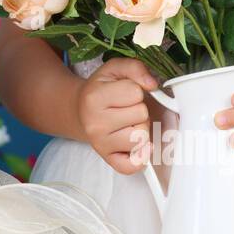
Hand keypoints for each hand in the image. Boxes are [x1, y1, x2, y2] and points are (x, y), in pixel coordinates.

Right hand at [74, 57, 158, 175]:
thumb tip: (152, 84)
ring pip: (142, 136)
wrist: (81, 109)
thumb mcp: (114, 70)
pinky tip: (135, 144)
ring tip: (127, 121)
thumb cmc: (101, 90)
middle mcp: (95, 123)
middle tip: (125, 107)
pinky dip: (140, 156)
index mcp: (94, 98)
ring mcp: (101, 144)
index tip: (123, 92)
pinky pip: (132, 165)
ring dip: (140, 127)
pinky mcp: (108, 159)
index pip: (135, 92)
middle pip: (141, 115)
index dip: (135, 90)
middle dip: (139, 109)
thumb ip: (135, 68)